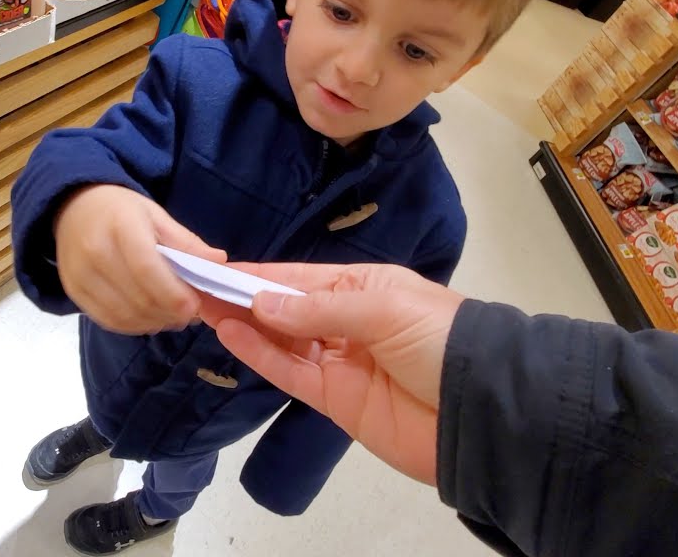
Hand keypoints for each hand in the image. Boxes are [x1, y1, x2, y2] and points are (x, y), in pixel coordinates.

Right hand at [54, 184, 225, 334]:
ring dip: (155, 322)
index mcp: (120, 226)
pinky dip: (135, 326)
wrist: (74, 209)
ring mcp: (80, 275)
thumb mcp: (156, 215)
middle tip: (191, 312)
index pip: (147, 269)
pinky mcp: (74, 292)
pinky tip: (151, 318)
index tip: (195, 305)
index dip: (173, 294)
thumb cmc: (121, 211)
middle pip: (138, 298)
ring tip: (174, 316)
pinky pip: (109, 321)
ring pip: (124, 315)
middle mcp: (95, 252)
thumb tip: (218, 262)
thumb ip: (185, 242)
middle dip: (170, 312)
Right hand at [199, 263, 463, 484]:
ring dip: (244, 325)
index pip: (299, 277)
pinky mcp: (335, 400)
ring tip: (202, 309)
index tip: (216, 268)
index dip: (258, 274)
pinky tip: (230, 337)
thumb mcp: (384, 308)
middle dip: (243, 298)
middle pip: (285, 308)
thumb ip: (319, 307)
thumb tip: (260, 302)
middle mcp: (348, 321)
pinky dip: (260, 356)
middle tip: (195, 288)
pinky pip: (290, 372)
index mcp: (365, 287)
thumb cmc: (441, 339)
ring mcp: (340, 362)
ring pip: (282, 340)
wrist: (483, 410)